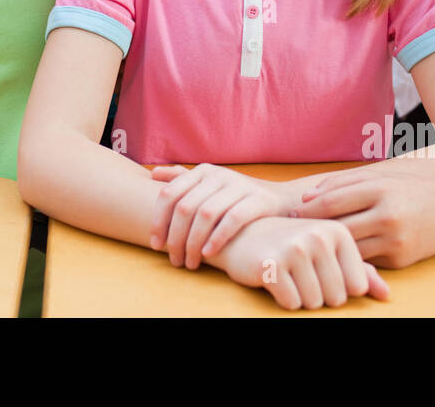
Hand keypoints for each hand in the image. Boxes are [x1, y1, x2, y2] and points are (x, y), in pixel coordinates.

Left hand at [150, 163, 295, 268]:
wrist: (280, 200)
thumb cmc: (236, 198)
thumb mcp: (210, 185)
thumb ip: (183, 180)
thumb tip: (154, 174)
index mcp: (202, 171)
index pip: (169, 195)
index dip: (158, 221)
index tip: (156, 245)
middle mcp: (218, 174)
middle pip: (185, 208)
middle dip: (175, 238)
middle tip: (174, 260)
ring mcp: (238, 185)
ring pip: (205, 214)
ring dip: (193, 243)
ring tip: (191, 263)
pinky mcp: (257, 199)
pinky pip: (232, 219)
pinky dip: (217, 238)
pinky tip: (209, 254)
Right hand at [213, 216, 390, 309]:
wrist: (244, 235)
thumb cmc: (291, 243)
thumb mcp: (326, 251)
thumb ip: (358, 271)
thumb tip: (385, 295)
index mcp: (336, 231)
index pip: (357, 286)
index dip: (340, 288)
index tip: (322, 272)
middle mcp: (317, 236)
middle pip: (336, 298)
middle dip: (319, 295)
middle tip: (301, 275)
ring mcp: (294, 249)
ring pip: (314, 303)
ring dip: (301, 297)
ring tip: (289, 276)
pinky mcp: (271, 265)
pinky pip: (291, 303)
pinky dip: (284, 299)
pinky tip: (275, 279)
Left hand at [293, 171, 434, 267]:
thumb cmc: (405, 190)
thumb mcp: (376, 177)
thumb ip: (340, 184)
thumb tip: (306, 198)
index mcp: (380, 191)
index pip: (333, 202)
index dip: (307, 209)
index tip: (291, 213)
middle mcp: (388, 217)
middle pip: (337, 227)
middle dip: (313, 230)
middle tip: (294, 231)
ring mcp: (395, 242)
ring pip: (348, 249)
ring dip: (327, 247)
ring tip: (309, 242)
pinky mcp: (398, 261)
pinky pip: (364, 260)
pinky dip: (348, 257)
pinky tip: (334, 253)